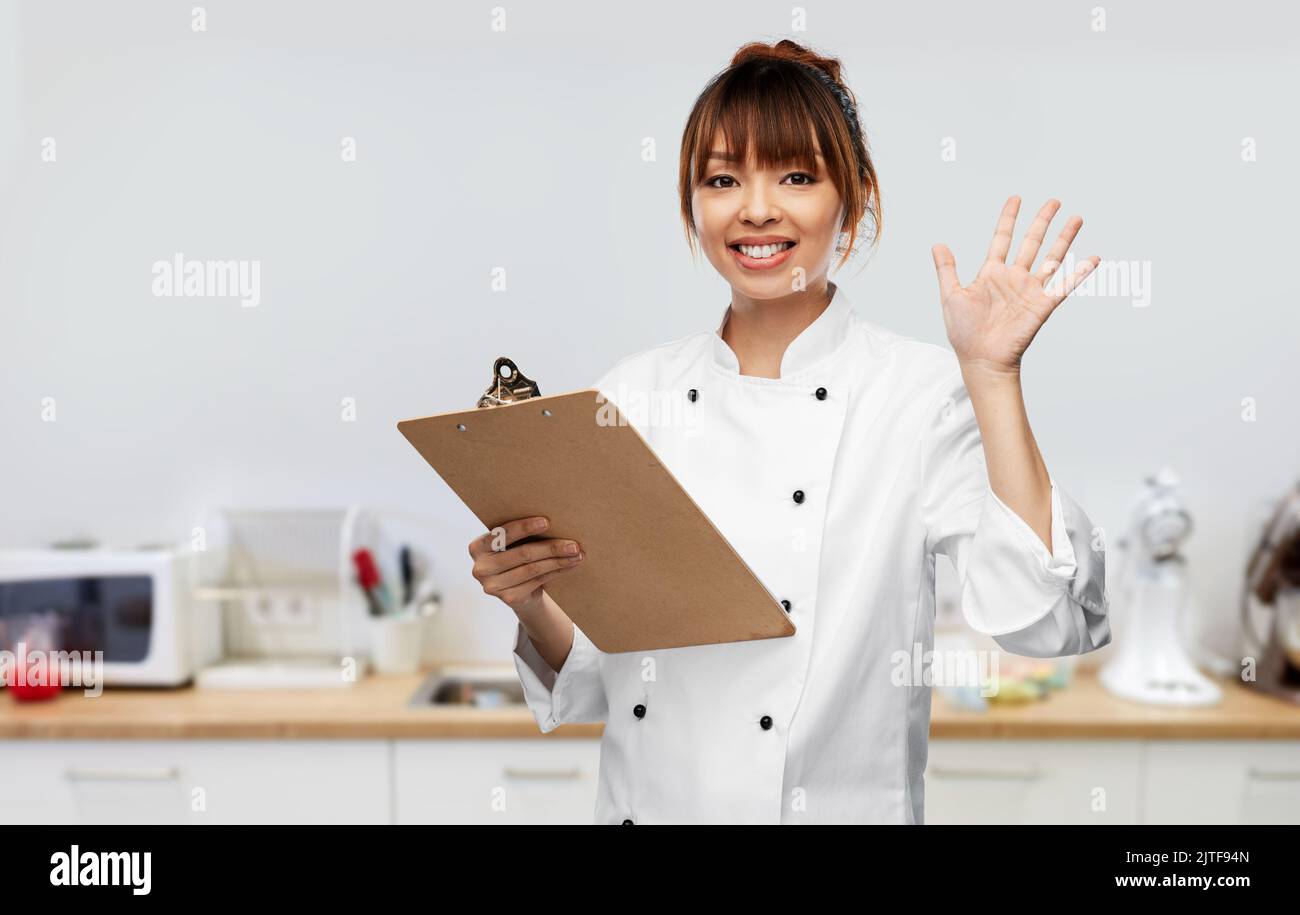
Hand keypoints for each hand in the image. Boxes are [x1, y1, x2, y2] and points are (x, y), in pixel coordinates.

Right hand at [468, 516, 583, 616]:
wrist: (517, 589)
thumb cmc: (515, 556)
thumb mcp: (511, 544)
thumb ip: (520, 534)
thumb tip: (553, 520)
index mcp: (477, 547)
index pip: (502, 534)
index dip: (524, 528)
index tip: (547, 522)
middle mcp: (481, 568)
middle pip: (523, 554)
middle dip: (551, 547)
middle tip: (573, 544)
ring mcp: (493, 586)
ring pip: (533, 569)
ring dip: (559, 560)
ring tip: (577, 554)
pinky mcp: (509, 598)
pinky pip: (538, 581)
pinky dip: (557, 571)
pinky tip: (570, 565)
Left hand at [931, 196, 1098, 378]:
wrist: (981, 359)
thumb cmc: (964, 333)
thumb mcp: (951, 296)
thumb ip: (947, 269)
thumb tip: (937, 244)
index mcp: (992, 273)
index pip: (1002, 238)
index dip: (1009, 218)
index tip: (1016, 199)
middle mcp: (1014, 278)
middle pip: (1031, 242)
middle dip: (1042, 221)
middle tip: (1054, 201)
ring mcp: (1030, 290)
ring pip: (1052, 257)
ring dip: (1064, 238)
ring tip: (1076, 218)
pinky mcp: (1042, 305)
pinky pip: (1064, 286)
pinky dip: (1080, 273)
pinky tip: (1093, 259)